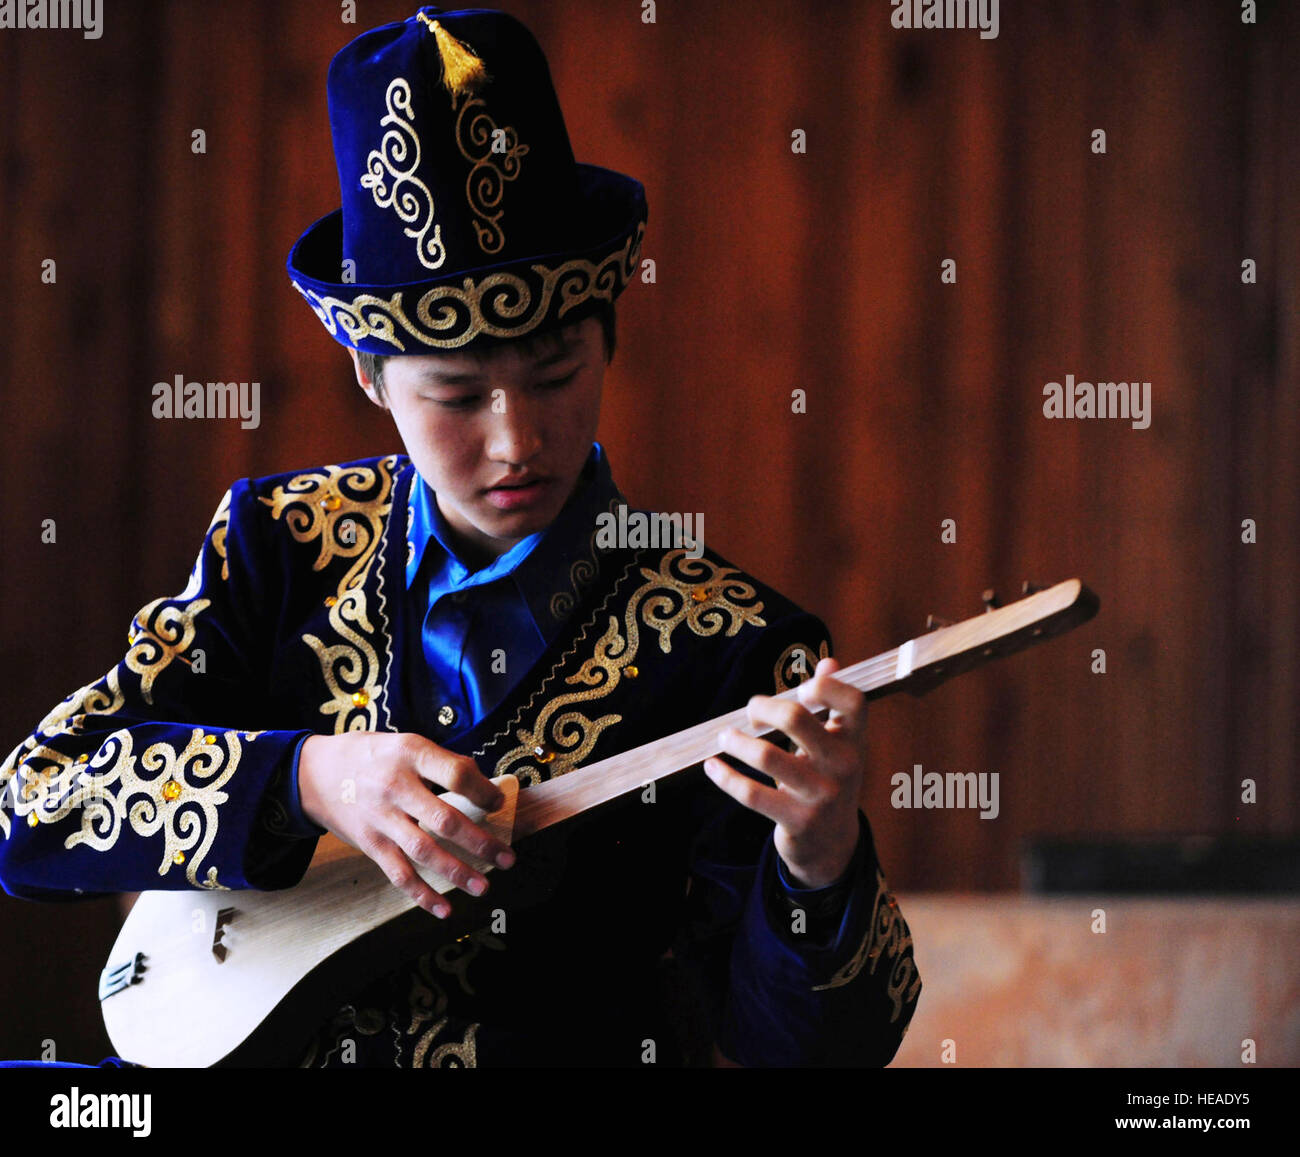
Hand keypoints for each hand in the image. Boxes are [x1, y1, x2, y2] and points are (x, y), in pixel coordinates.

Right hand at [297, 732, 515, 918]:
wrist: (313, 772)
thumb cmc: (371, 755)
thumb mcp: (405, 743)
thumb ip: (441, 763)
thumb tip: (483, 785)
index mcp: (410, 754)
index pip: (456, 774)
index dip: (483, 791)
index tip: (498, 804)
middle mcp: (395, 786)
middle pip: (445, 819)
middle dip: (481, 843)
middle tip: (508, 858)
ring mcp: (381, 818)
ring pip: (424, 851)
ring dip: (457, 873)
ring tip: (484, 887)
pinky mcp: (370, 844)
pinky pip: (398, 874)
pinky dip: (422, 895)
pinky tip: (444, 910)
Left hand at [703, 657, 864, 888]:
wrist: (832, 845)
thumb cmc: (827, 779)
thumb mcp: (837, 745)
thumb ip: (831, 705)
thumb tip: (828, 661)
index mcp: (855, 741)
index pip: (854, 701)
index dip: (826, 686)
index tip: (800, 689)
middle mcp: (844, 766)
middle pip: (796, 718)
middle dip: (761, 707)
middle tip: (749, 713)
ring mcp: (822, 796)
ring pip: (767, 756)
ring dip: (736, 741)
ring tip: (724, 737)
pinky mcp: (798, 821)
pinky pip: (752, 794)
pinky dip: (725, 776)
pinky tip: (713, 767)